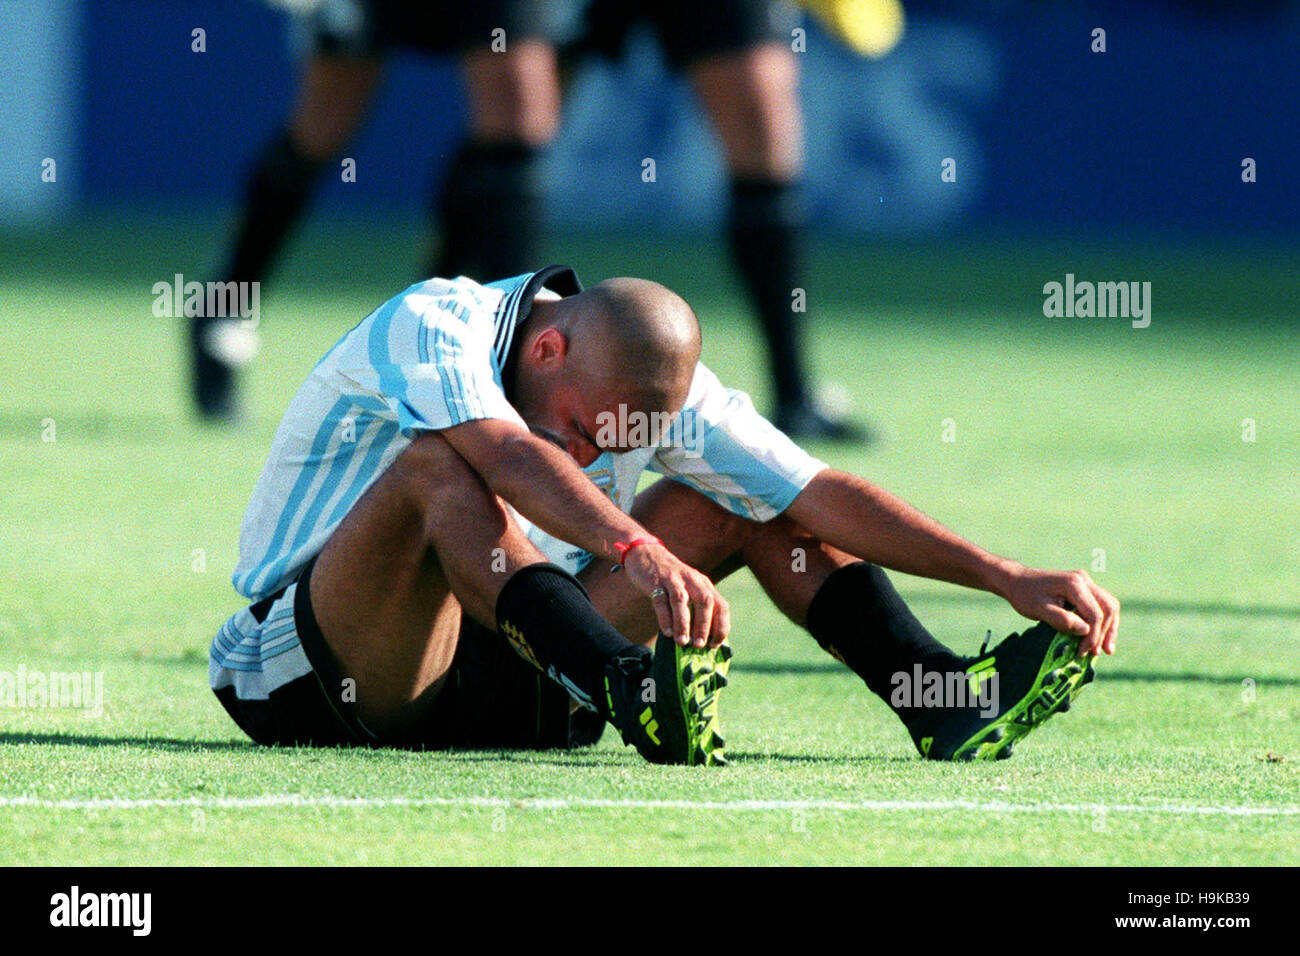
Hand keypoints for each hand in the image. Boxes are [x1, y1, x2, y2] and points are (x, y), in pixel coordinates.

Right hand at [622, 542, 730, 647]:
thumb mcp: (690, 589)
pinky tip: (667, 632)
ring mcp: (673, 580)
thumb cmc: (671, 580)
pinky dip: (665, 618)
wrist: (647, 554)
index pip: (721, 605)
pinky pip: (661, 600)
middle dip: (704, 625)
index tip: (714, 644)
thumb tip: (703, 642)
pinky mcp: (655, 582)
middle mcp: (692, 580)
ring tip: (682, 642)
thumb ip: (697, 609)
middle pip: (704, 601)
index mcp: (704, 585)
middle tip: (699, 645)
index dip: (721, 626)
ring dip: (683, 624)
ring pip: (682, 601)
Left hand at [997, 563, 1118, 656]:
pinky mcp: (1084, 588)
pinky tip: (1100, 637)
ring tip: (1106, 649)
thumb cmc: (1025, 596)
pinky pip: (1101, 605)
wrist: (1017, 581)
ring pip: (1109, 606)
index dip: (1093, 635)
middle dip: (1106, 632)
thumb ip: (1062, 619)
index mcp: (1074, 584)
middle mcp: (1084, 580)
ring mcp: (1086, 583)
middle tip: (1098, 653)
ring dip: (1109, 628)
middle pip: (1109, 607)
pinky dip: (1103, 622)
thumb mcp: (1039, 609)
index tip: (1082, 651)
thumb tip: (1086, 630)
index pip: (1095, 613)